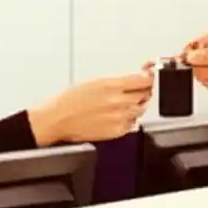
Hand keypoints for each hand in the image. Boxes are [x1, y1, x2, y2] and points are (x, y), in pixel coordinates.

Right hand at [27, 71, 153, 145]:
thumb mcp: (95, 82)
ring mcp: (119, 117)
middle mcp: (118, 102)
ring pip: (141, 109)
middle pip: (146, 94)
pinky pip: (133, 123)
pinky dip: (129, 118)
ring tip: (123, 103)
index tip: (150, 75)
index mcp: (112, 86)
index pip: (144, 80)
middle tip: (136, 89)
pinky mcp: (117, 131)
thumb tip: (135, 78)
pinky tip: (118, 115)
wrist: (57, 120)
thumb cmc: (69, 101)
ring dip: (137, 104)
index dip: (149, 77)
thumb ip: (118, 81)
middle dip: (144, 90)